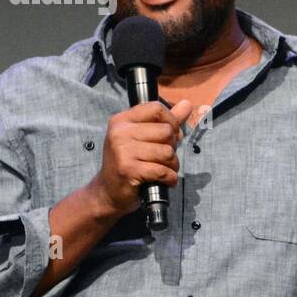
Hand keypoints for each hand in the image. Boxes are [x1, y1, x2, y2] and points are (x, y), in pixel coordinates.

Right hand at [87, 99, 192, 218]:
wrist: (108, 192)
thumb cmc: (130, 162)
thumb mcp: (144, 137)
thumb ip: (166, 121)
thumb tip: (187, 104)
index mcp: (122, 120)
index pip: (157, 108)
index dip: (171, 122)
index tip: (170, 135)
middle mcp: (119, 132)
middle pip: (166, 131)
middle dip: (172, 147)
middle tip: (163, 157)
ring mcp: (122, 151)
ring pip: (167, 152)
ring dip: (172, 165)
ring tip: (163, 170)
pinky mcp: (128, 170)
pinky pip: (163, 170)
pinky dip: (169, 178)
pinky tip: (164, 180)